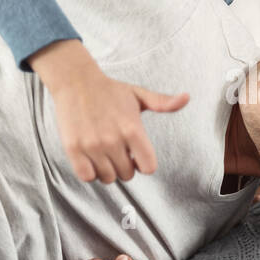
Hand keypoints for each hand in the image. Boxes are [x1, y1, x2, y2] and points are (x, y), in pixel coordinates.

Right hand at [29, 39, 188, 183]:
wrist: (75, 81)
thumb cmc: (109, 90)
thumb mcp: (139, 95)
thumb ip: (163, 103)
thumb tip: (186, 98)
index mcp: (132, 129)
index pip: (148, 167)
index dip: (144, 164)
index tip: (137, 156)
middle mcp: (113, 139)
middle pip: (127, 175)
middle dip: (125, 166)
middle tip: (118, 152)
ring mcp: (92, 145)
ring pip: (107, 178)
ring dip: (107, 170)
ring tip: (104, 153)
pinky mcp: (73, 148)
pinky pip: (86, 176)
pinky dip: (89, 172)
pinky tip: (91, 158)